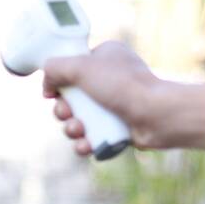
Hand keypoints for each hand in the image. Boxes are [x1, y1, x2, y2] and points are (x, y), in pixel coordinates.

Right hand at [41, 41, 204, 154]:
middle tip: (68, 114)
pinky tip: (86, 145)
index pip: (71, 69)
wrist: (157, 115)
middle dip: (63, 111)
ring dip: (71, 129)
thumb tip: (47, 85)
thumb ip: (55, 68)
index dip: (58, 83)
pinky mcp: (118, 128)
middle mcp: (110, 79)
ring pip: (79, 120)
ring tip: (79, 131)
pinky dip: (85, 143)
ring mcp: (115, 105)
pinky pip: (92, 137)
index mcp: (104, 57)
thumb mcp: (81, 67)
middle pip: (71, 98)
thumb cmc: (122, 86)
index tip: (52, 93)